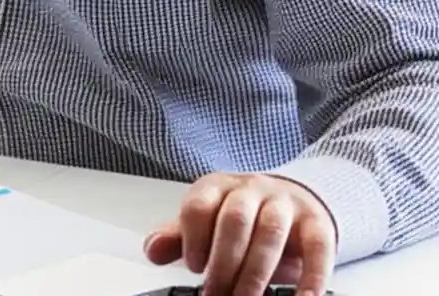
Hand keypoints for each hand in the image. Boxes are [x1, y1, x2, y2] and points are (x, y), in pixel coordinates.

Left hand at [144, 173, 336, 295]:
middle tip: (216, 293)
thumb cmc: (241, 217)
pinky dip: (311, 275)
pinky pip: (318, 245)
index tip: (195, 267)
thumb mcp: (206, 223)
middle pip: (234, 219)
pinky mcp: (316, 222)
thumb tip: (153, 251)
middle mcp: (251, 189)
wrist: (292, 200)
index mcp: (217, 187)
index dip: (194, 237)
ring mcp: (285, 203)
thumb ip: (178, 237)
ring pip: (270, 231)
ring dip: (257, 271)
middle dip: (224, 261)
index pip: (199, 205)